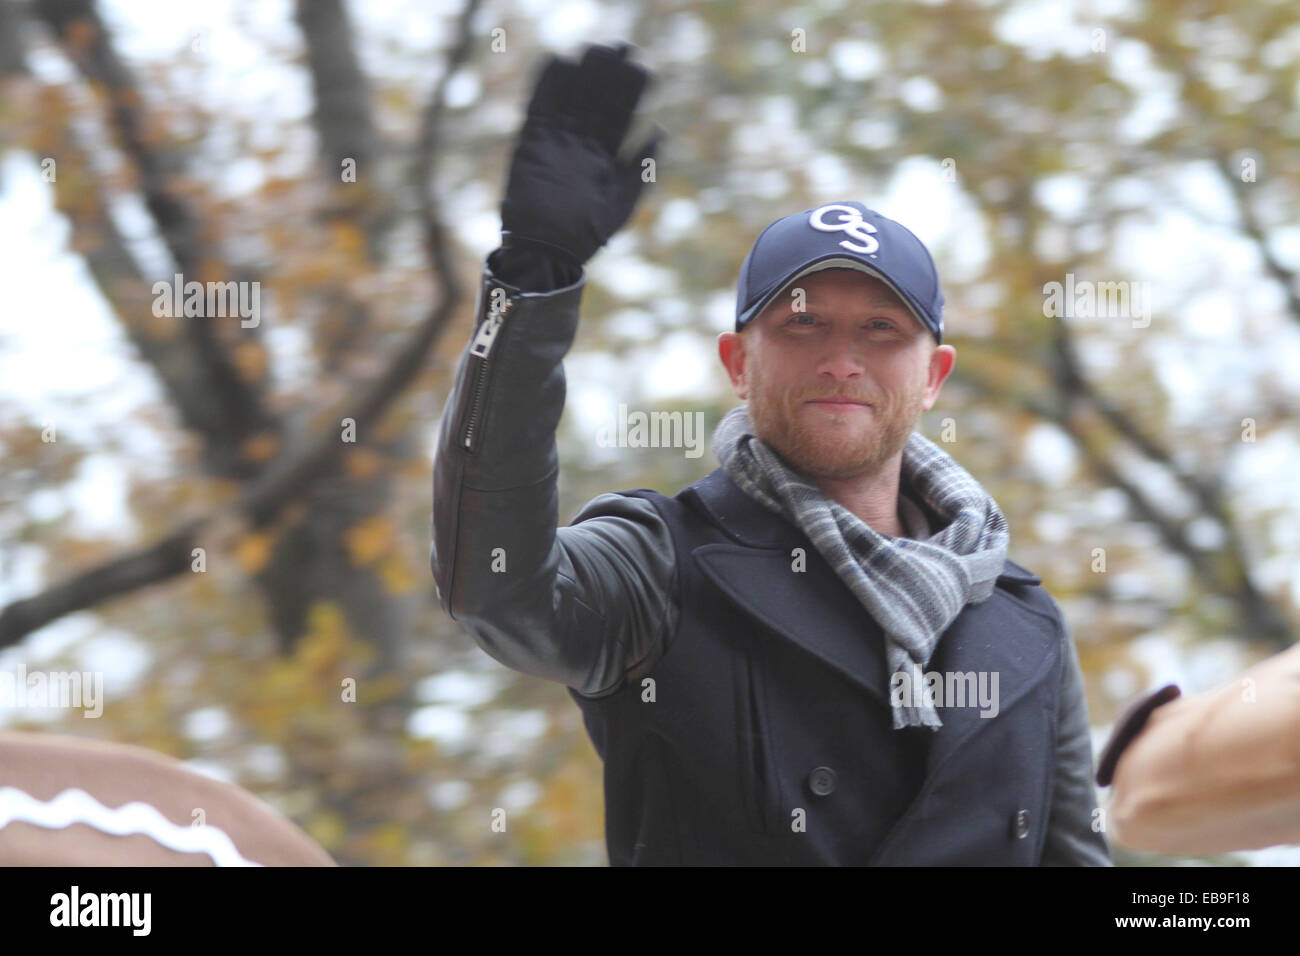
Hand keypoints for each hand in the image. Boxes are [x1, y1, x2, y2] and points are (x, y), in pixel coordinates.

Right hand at [500, 42, 663, 268]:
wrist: (548, 250)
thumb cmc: (588, 232)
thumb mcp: (623, 200)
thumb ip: (639, 166)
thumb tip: (659, 131)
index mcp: (604, 154)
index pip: (620, 114)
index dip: (631, 91)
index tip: (643, 66)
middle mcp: (581, 142)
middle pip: (596, 99)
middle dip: (609, 74)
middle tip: (621, 47)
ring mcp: (556, 140)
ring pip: (571, 97)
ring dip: (582, 73)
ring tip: (595, 48)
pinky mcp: (531, 141)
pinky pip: (539, 106)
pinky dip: (547, 85)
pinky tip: (558, 61)